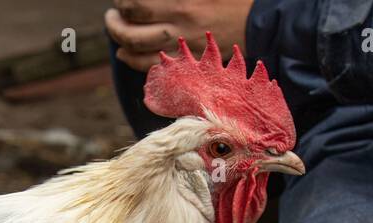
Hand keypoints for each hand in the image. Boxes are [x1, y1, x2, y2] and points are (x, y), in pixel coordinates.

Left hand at [104, 0, 253, 71]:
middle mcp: (179, 21)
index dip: (121, 2)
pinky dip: (134, 61)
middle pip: (131, 28)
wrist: (262, 20)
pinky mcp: (188, 60)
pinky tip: (127, 54)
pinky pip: (152, 66)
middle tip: (111, 16)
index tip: (118, 0)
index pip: (135, 3)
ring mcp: (182, 43)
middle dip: (114, 23)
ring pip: (138, 49)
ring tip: (116, 33)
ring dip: (120, 42)